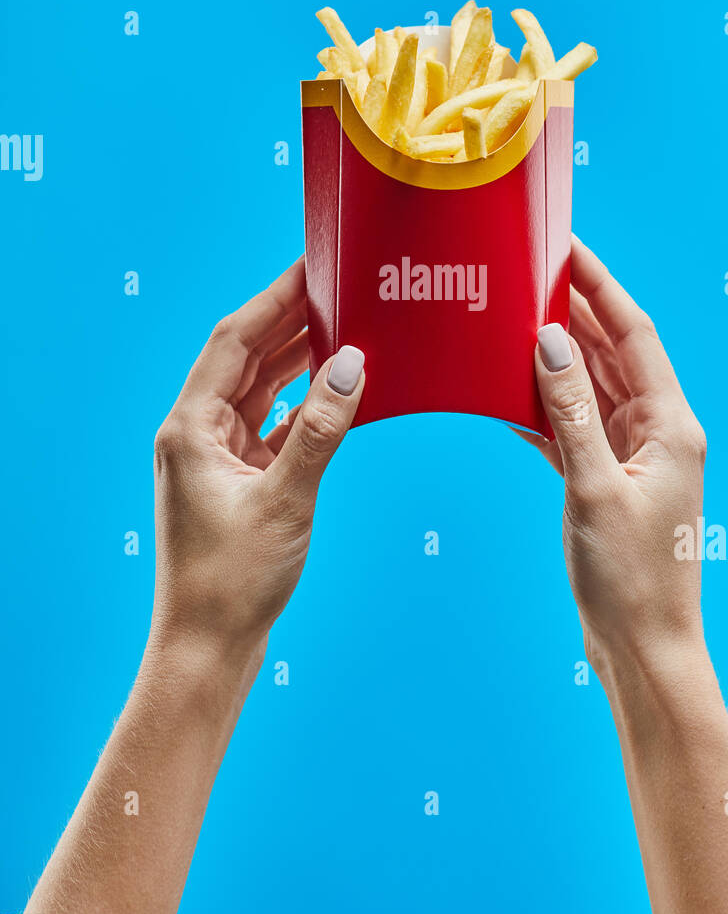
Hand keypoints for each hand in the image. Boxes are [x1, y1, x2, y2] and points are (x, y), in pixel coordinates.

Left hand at [152, 256, 364, 655]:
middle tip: (340, 287)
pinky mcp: (237, 478)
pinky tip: (338, 390)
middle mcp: (196, 433)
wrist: (208, 648)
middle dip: (291, 321)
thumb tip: (352, 363)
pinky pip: (273, 423)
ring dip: (299, 360)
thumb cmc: (233, 582)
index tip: (312, 265)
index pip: (233, 341)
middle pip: (246, 357)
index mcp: (189, 428)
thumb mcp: (286, 499)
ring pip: (260, 388)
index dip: (273, 298)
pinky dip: (304, 404)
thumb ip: (321, 429)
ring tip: (345, 326)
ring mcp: (215, 455)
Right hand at [530, 236, 706, 686]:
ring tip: (510, 319)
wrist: (643, 649)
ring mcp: (634, 456)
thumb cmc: (630, 578)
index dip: (600, 286)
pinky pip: (575, 427)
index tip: (566, 247)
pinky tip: (507, 393)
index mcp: (670, 424)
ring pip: (591, 387)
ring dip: (556, 356)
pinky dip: (545, 407)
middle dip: (572, 312)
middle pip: (612, 353)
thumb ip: (571, 412)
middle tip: (525, 273)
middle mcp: (658, 431)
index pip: (634, 334)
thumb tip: (550, 342)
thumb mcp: (594, 488)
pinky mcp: (609, 482)